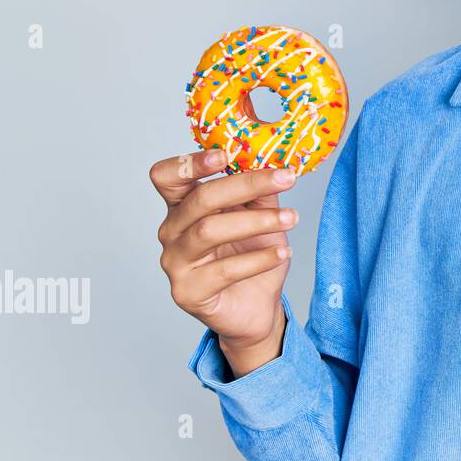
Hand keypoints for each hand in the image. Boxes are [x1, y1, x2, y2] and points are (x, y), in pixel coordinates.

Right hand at [150, 149, 299, 356]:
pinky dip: (258, 258)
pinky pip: (223, 270)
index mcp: (183, 206)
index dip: (190, 163)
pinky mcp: (188, 292)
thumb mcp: (260, 215)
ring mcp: (176, 263)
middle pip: (199, 199)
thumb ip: (259, 192)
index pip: (168, 177)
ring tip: (293, 219)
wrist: (257, 306)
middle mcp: (172, 231)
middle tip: (286, 179)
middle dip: (246, 185)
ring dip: (257, 221)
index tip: (225, 154)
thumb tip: (273, 165)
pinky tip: (282, 253)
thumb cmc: (253, 255)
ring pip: (210, 231)